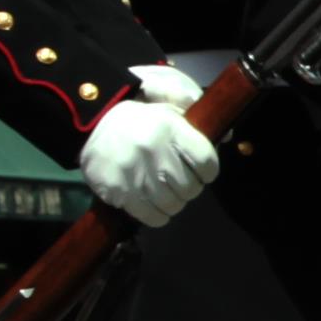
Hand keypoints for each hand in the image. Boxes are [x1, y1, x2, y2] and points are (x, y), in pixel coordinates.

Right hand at [83, 82, 220, 229]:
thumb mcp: (169, 104)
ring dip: (174, 202)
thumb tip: (228, 136)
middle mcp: (152, 149)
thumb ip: (198, 117)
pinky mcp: (117, 191)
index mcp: (169, 126)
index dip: (208, 171)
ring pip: (172, 205)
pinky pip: (151, 216)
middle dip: (190, 187)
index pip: (206, 162)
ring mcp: (134, 172)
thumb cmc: (139, 114)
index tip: (202, 170)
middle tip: (180, 180)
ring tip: (165, 191)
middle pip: (190, 188)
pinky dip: (157, 215)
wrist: (92, 121)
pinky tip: (152, 203)